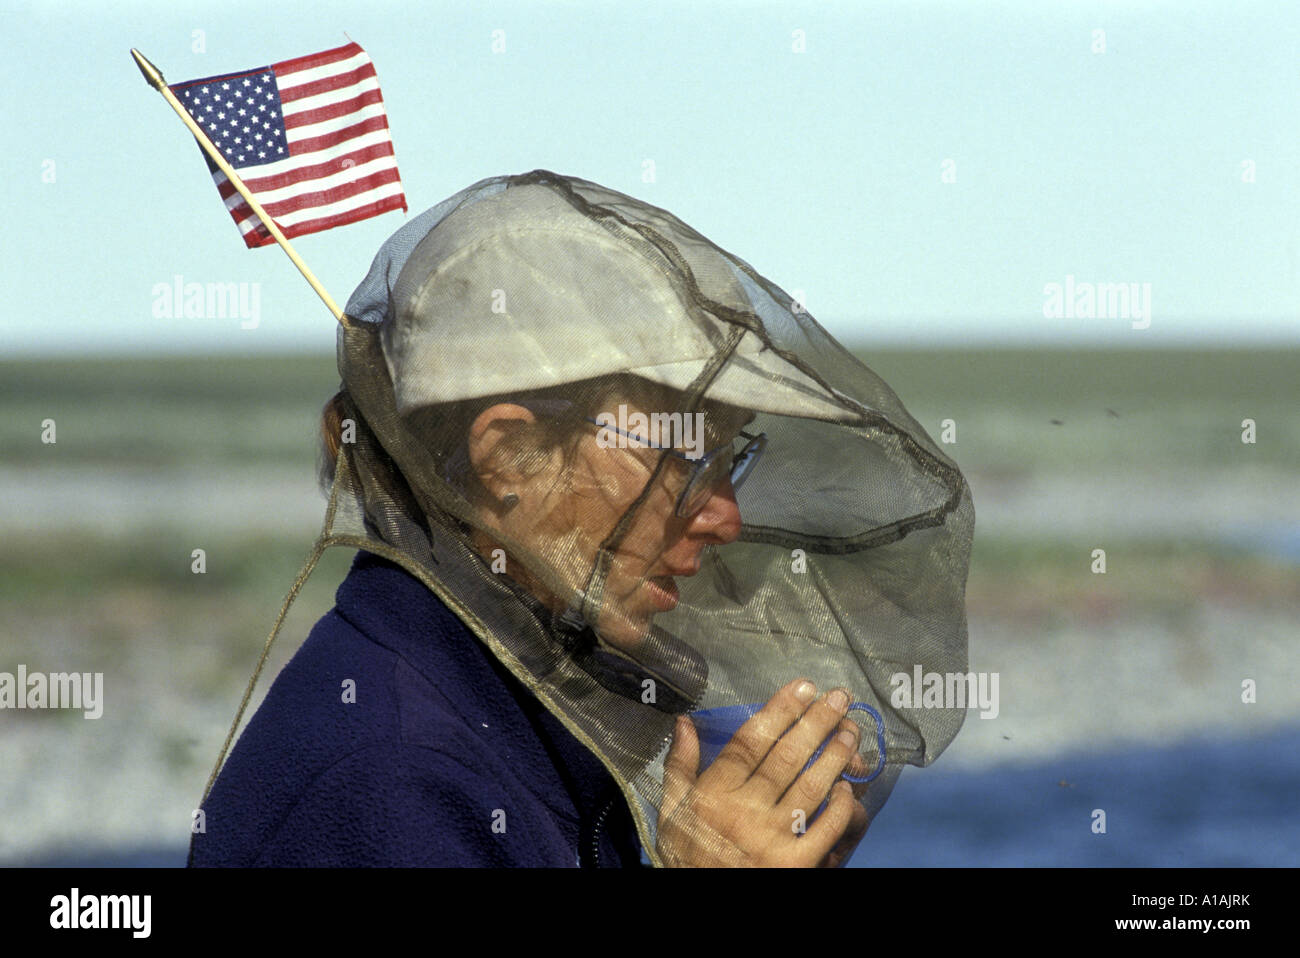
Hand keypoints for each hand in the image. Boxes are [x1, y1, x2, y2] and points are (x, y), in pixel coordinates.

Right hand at [657, 678, 867, 866]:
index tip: (803, 687)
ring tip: (850, 732)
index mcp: (713, 794)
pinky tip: (847, 787)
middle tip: (839, 697)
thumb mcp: (670, 812)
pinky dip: (839, 806)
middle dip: (816, 722)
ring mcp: (771, 839)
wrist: (694, 909)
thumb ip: (679, 766)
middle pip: (786, 757)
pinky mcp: (794, 865)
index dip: (779, 710)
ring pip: (810, 787)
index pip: (750, 741)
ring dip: (834, 756)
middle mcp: (742, 811)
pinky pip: (824, 829)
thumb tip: (685, 721)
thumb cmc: (686, 857)